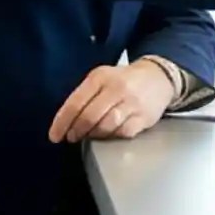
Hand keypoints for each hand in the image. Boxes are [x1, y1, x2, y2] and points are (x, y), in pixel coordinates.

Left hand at [48, 61, 175, 142]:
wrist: (159, 77)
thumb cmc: (124, 81)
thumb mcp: (101, 79)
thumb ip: (83, 97)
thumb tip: (65, 123)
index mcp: (101, 77)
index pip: (75, 103)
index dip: (62, 123)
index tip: (55, 136)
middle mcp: (117, 88)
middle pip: (89, 117)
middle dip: (76, 131)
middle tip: (72, 136)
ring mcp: (132, 103)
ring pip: (105, 127)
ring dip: (93, 135)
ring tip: (90, 134)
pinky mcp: (144, 117)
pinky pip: (122, 133)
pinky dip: (112, 136)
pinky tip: (110, 132)